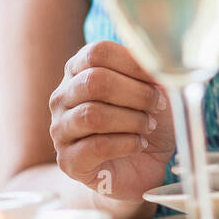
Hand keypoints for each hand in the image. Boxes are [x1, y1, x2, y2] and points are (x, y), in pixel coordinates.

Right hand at [49, 41, 174, 209]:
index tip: (158, 79)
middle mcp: (63, 97)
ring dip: (132, 120)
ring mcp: (61, 129)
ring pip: (93, 115)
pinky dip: (127, 144)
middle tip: (157, 106)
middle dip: (136, 94)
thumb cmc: (146, 121)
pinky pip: (96, 146)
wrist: (144, 166)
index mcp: (80, 70)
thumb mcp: (155, 90)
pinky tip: (138, 144)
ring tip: (148, 126)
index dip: (133, 63)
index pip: (97, 52)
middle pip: (94, 81)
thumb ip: (150, 71)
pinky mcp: (68, 160)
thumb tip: (155, 59)